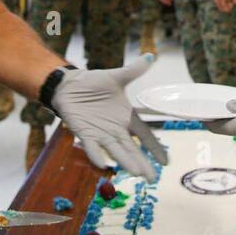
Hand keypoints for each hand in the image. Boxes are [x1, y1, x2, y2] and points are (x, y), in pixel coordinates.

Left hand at [51, 54, 168, 178]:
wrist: (70, 85)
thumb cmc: (94, 83)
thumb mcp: (116, 76)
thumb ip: (133, 70)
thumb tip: (150, 57)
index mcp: (126, 117)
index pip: (144, 135)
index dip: (154, 147)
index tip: (166, 162)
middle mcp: (116, 129)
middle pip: (131, 148)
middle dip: (142, 162)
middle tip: (152, 178)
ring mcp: (100, 133)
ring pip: (115, 150)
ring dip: (124, 161)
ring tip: (136, 173)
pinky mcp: (84, 132)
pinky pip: (91, 146)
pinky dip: (96, 154)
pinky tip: (102, 165)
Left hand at [213, 0, 235, 12]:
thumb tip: (215, 1)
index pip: (218, 5)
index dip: (222, 8)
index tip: (225, 7)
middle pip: (223, 7)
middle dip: (226, 9)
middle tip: (229, 8)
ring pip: (229, 5)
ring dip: (230, 5)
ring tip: (231, 4)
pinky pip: (234, 1)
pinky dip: (235, 1)